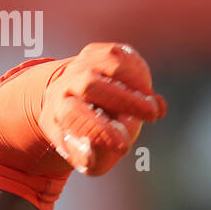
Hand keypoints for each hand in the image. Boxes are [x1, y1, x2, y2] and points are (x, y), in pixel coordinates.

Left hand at [40, 43, 165, 174]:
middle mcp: (65, 85)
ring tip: (152, 103)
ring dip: (137, 81)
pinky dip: (138, 70)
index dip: (102, 133)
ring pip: (109, 63)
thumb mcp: (82, 156)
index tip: (124, 146)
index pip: (77, 120)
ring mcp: (79, 65)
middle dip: (126, 100)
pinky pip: (120, 53)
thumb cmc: (80, 137)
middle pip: (91, 85)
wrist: (65, 103)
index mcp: (58, 113)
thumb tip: (123, 143)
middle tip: (152, 116)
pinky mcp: (95, 53)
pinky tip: (146, 89)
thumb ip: (99, 156)